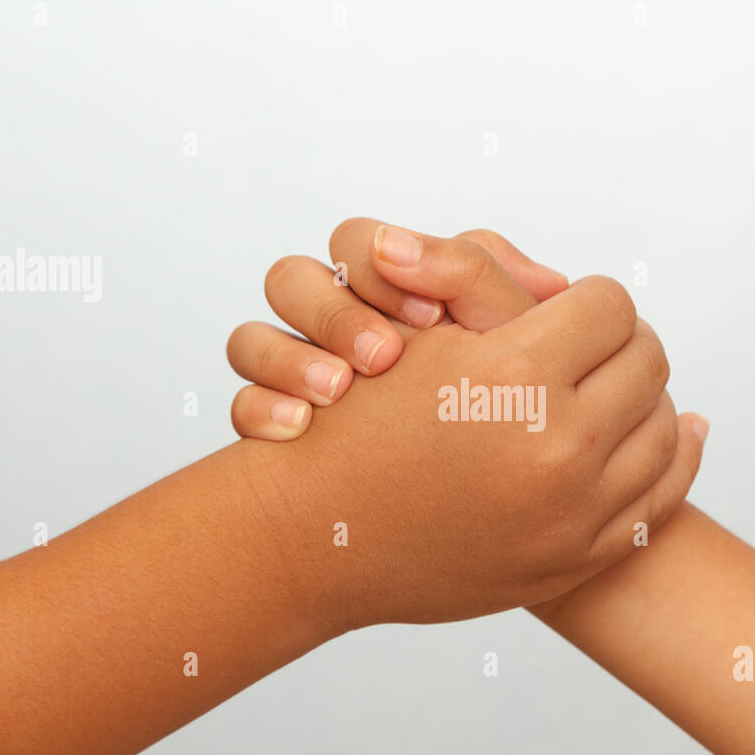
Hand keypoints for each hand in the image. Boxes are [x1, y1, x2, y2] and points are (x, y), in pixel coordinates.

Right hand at [226, 221, 569, 439]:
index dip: (386, 267)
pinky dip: (263, 412)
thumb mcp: (512, 343)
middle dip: (336, 314)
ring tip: (339, 392)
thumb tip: (490, 266)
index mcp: (388, 290)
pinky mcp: (280, 428)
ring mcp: (300, 377)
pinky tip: (299, 428)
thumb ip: (494, 282)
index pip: (357, 244)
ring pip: (251, 340)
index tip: (433, 315)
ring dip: (290, 360)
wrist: (493, 510)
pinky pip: (243, 407)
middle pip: (289, 281)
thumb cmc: (510, 414)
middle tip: (385, 357)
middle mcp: (335, 327)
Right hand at [233, 220, 705, 631]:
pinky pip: (662, 499)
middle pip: (647, 360)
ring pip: (664, 428)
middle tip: (598, 343)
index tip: (571, 307)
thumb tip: (560, 277)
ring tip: (622, 387)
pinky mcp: (575, 559)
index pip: (610, 304)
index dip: (588, 298)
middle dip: (623, 342)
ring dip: (648, 398)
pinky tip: (679, 431)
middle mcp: (556, 448)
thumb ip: (483, 278)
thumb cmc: (353, 425)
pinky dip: (674, 458)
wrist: (315, 537)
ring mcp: (571, 514)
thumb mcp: (411, 334)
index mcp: (516, 376)